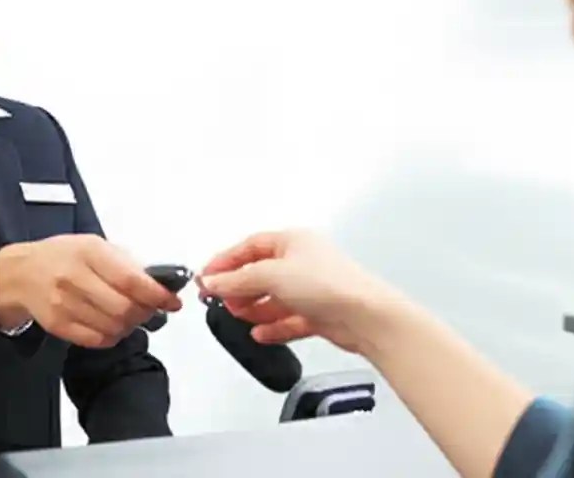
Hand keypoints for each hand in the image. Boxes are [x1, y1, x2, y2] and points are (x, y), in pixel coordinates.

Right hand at [0, 234, 182, 348]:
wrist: (22, 273)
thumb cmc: (64, 257)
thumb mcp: (95, 246)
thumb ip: (126, 263)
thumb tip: (159, 284)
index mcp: (89, 252)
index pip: (130, 279)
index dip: (156, 294)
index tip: (172, 301)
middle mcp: (74, 278)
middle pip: (124, 309)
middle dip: (144, 313)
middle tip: (150, 309)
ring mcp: (64, 304)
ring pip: (113, 328)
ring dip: (130, 326)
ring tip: (129, 316)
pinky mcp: (58, 325)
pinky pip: (97, 340)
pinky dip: (112, 336)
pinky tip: (111, 325)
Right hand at [198, 229, 399, 355]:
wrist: (366, 317)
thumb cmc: (331, 285)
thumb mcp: (272, 275)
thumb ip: (238, 280)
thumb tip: (214, 281)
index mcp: (293, 241)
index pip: (249, 247)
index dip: (225, 261)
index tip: (207, 277)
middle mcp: (303, 262)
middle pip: (260, 274)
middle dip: (239, 288)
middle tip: (220, 300)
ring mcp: (311, 289)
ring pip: (273, 299)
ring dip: (254, 309)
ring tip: (238, 316)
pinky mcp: (319, 314)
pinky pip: (288, 320)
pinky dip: (273, 326)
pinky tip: (261, 333)